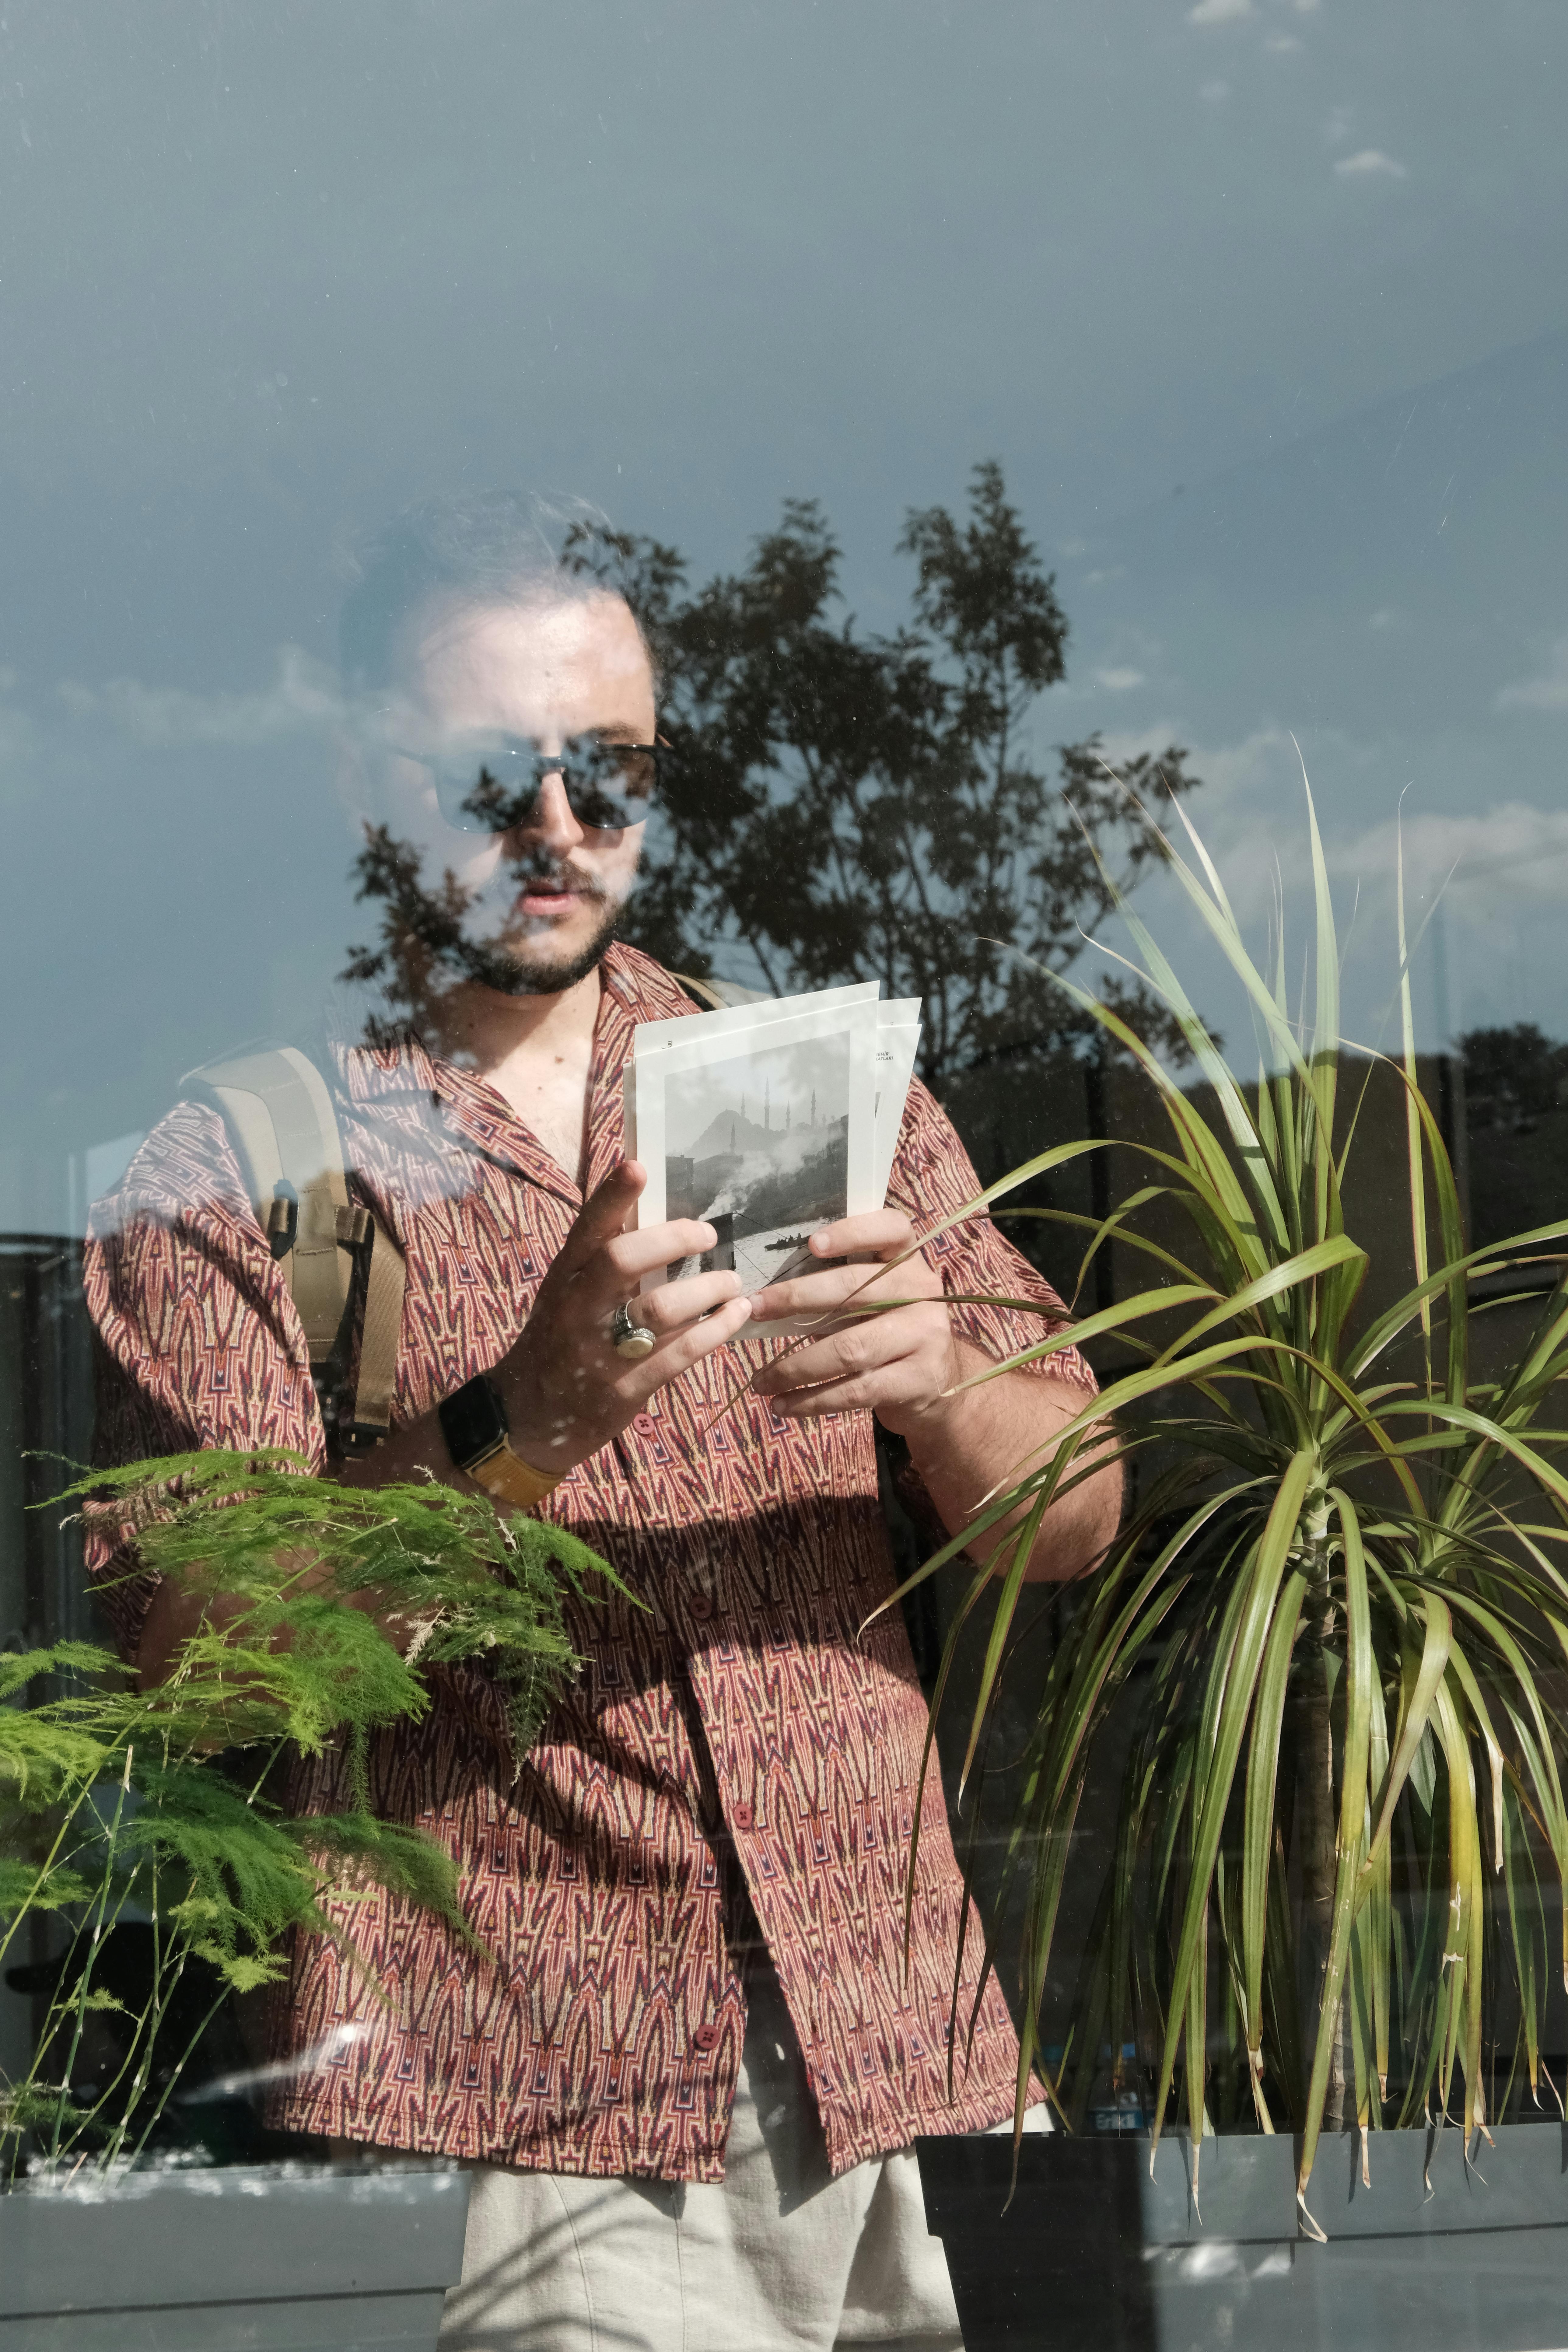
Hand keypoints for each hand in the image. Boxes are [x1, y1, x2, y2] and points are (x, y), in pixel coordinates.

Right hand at [496, 1160, 751, 1474]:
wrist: (527, 1418)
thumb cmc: (558, 1344)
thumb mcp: (567, 1297)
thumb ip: (600, 1262)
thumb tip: (650, 1215)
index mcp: (564, 1279)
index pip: (586, 1229)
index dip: (610, 1197)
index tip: (638, 1167)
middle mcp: (577, 1309)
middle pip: (622, 1260)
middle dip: (673, 1240)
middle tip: (708, 1234)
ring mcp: (599, 1351)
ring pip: (660, 1308)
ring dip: (707, 1290)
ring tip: (733, 1283)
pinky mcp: (624, 1389)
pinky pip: (678, 1354)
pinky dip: (715, 1332)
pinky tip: (735, 1317)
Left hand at [746, 1209, 958, 1438]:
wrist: (938, 1386)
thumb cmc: (888, 1333)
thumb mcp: (875, 1301)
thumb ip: (839, 1290)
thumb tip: (768, 1298)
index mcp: (909, 1262)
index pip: (892, 1229)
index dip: (853, 1232)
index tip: (812, 1244)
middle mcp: (924, 1293)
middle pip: (856, 1289)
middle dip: (797, 1299)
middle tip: (755, 1310)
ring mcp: (925, 1337)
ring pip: (849, 1348)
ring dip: (796, 1366)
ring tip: (760, 1380)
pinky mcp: (918, 1381)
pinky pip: (855, 1390)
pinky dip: (813, 1400)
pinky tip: (783, 1405)